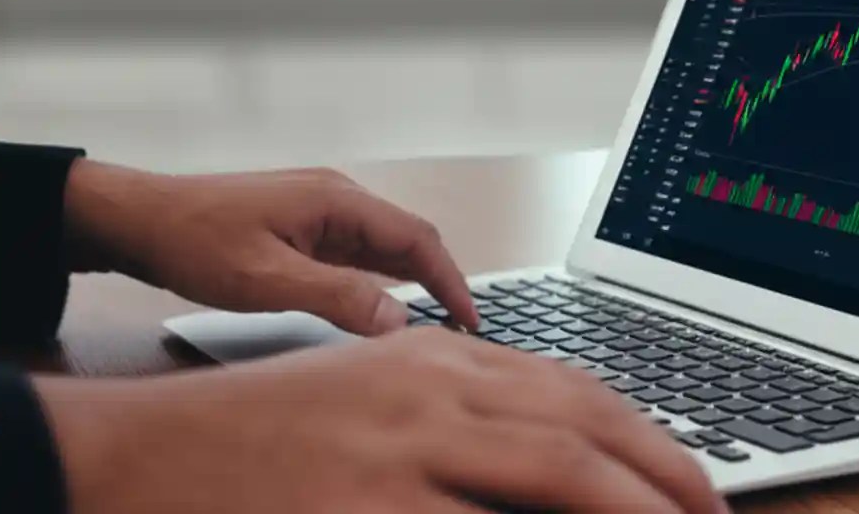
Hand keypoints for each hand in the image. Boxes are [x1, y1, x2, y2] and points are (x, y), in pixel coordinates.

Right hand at [38, 327, 727, 513]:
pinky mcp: (365, 506)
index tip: (688, 475)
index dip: (646, 434)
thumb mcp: (375, 398)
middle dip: (668, 471)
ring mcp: (401, 447)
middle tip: (716, 513)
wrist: (143, 449)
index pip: (574, 388)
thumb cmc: (263, 429)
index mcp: (438, 360)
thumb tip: (554, 458)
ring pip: (557, 469)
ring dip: (635, 506)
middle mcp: (432, 389)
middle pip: (586, 424)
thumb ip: (464, 417)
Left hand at [63, 160, 475, 334]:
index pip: (416, 238)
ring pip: (384, 245)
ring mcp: (320, 209)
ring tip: (430, 318)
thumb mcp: (266, 279)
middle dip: (439, 279)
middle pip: (408, 237)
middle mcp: (337, 197)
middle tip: (458, 324)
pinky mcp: (303, 224)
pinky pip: (357, 251)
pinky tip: (382, 301)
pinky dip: (380, 277)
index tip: (468, 318)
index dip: (450, 279)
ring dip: (411, 279)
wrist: (137, 218)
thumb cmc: (193, 240)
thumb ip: (337, 297)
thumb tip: (397, 319)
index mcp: (337, 200)